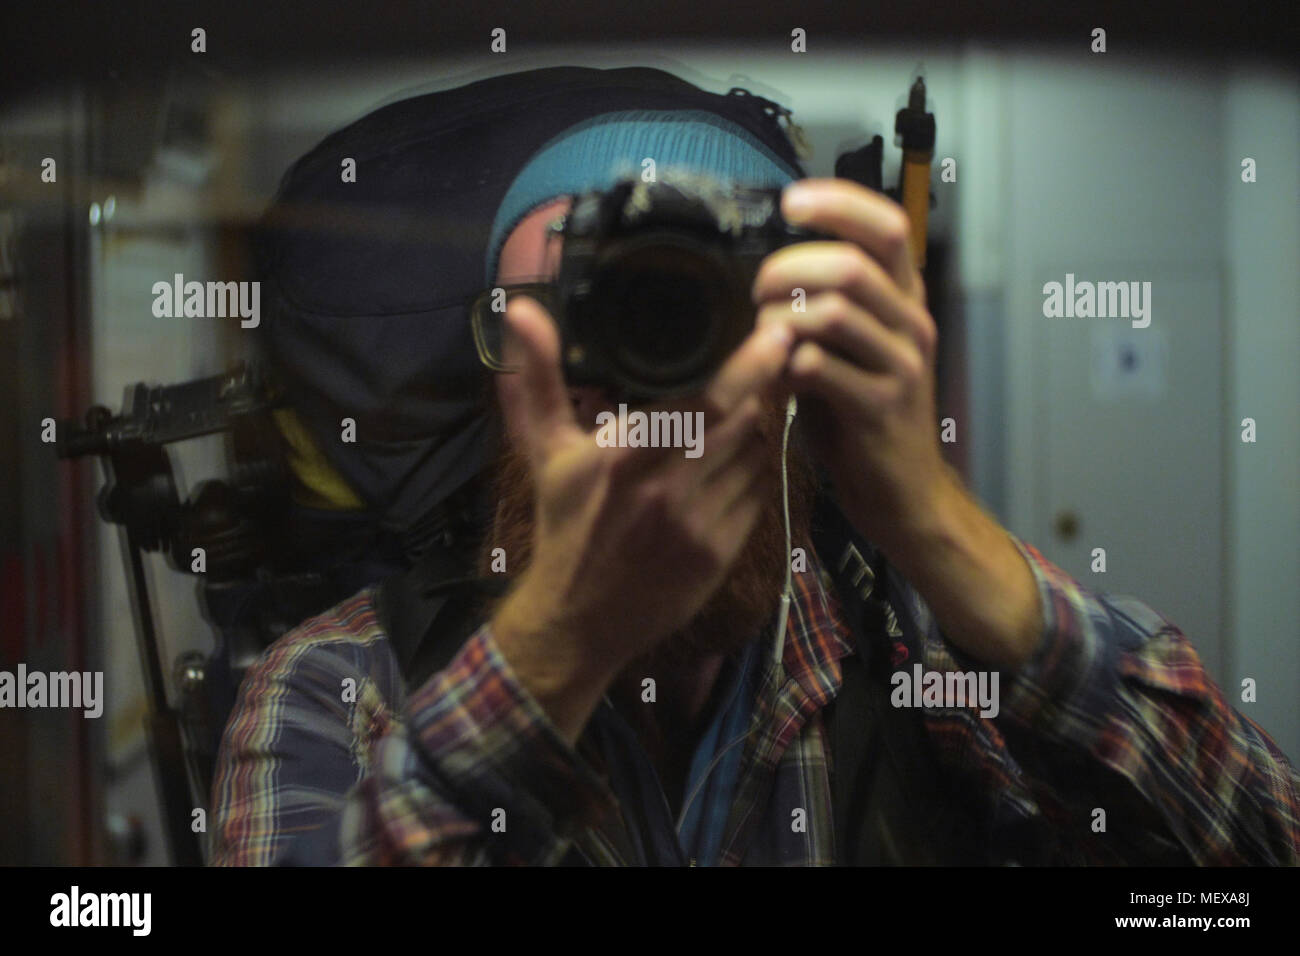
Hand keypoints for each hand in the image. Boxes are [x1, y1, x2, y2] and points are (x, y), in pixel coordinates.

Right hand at [490, 295, 792, 742]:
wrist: (577, 619)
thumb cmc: (565, 523)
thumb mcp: (545, 450)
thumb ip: (537, 376)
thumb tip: (523, 309)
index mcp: (625, 454)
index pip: (708, 399)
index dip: (751, 364)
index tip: (779, 334)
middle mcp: (665, 488)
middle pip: (743, 420)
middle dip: (758, 392)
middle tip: (766, 368)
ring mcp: (697, 525)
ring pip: (755, 455)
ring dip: (755, 432)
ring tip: (741, 420)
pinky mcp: (719, 555)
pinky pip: (757, 495)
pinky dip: (753, 474)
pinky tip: (732, 468)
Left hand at [753, 177, 951, 553]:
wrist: (902, 491)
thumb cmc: (863, 414)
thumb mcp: (850, 349)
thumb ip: (823, 306)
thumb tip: (767, 267)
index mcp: (904, 300)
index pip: (887, 226)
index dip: (840, 203)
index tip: (791, 201)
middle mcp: (911, 325)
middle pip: (851, 265)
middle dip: (789, 267)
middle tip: (757, 288)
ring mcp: (901, 367)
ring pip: (835, 313)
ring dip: (782, 316)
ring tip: (761, 333)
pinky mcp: (879, 408)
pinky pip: (821, 368)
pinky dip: (785, 364)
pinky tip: (775, 374)